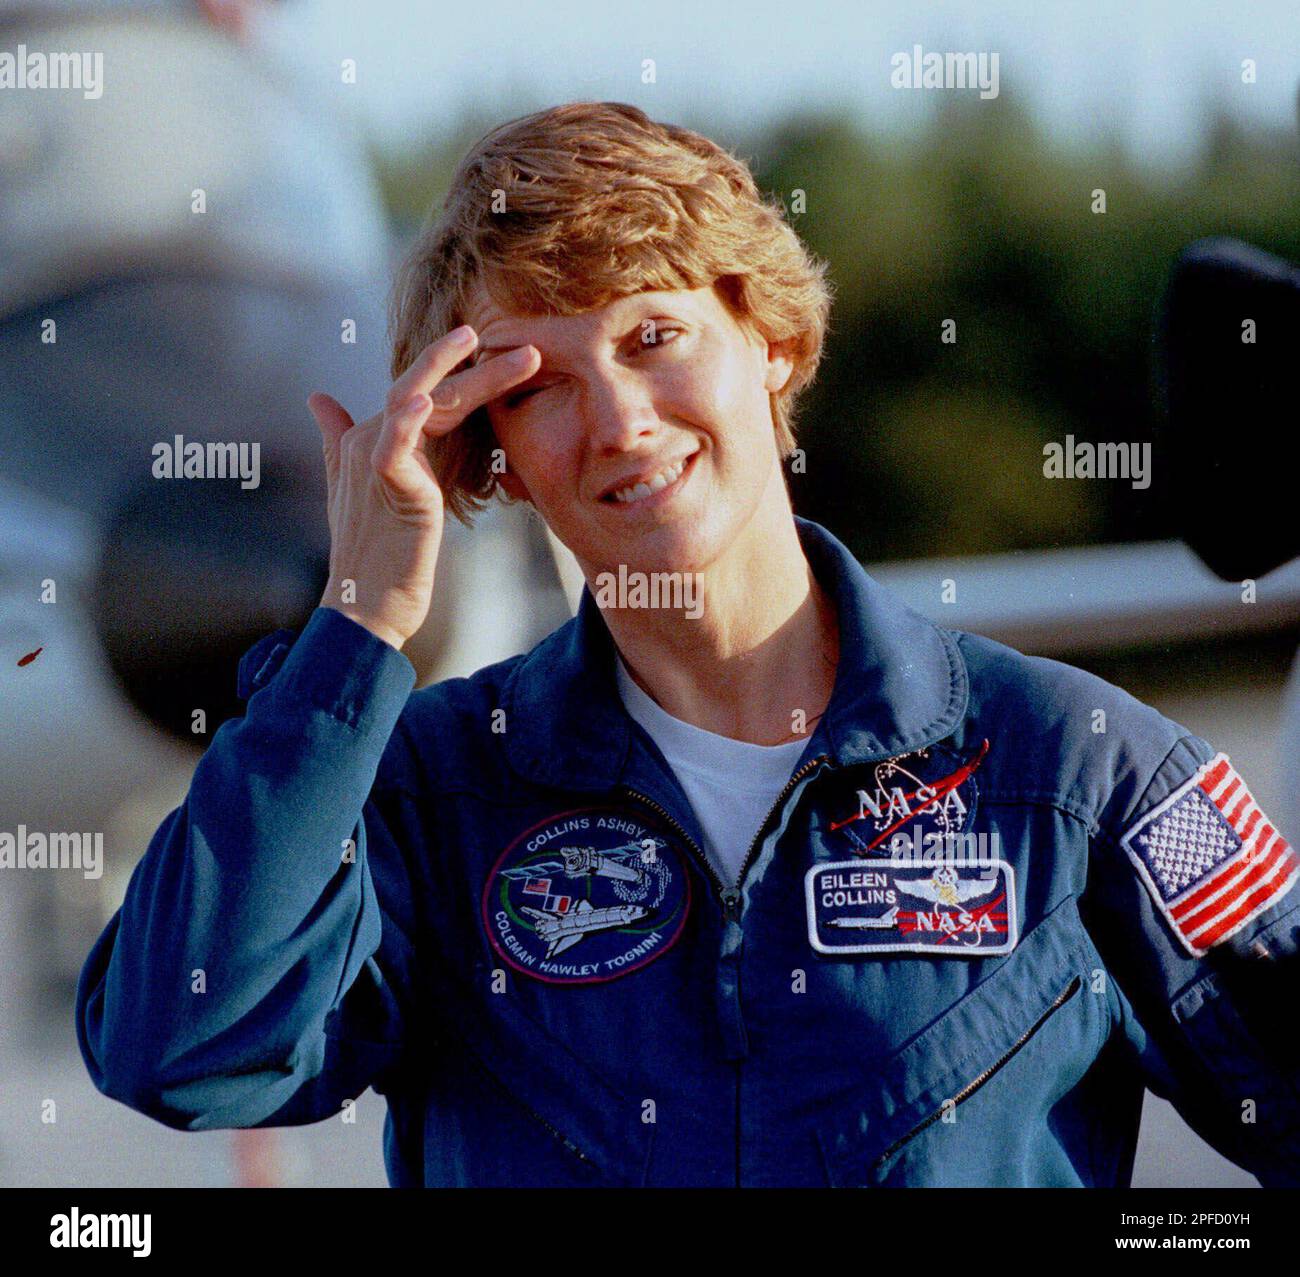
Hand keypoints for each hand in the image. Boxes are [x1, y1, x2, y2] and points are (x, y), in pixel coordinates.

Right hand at [307, 326, 538, 650]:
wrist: (365, 603)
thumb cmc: (373, 550)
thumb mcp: (360, 488)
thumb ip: (341, 440)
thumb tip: (317, 399)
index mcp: (376, 437)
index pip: (431, 395)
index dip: (470, 374)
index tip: (516, 358)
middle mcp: (370, 439)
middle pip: (429, 390)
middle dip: (478, 365)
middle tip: (530, 349)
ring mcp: (374, 460)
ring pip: (413, 401)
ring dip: (452, 372)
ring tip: (480, 344)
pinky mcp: (383, 487)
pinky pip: (392, 448)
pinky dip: (404, 424)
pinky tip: (421, 404)